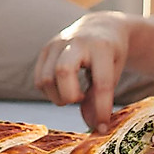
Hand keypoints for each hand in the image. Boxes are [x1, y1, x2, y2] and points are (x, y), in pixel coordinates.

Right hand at [35, 12, 131, 129]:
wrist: (101, 27)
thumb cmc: (111, 55)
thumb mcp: (114, 73)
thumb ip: (102, 99)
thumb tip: (93, 127)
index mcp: (101, 47)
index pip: (101, 83)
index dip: (101, 108)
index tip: (102, 126)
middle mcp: (76, 41)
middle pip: (62, 72)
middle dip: (70, 96)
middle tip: (81, 98)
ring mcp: (57, 43)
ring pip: (45, 79)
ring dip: (58, 97)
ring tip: (74, 94)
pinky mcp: (45, 49)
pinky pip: (38, 79)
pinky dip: (49, 92)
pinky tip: (64, 88)